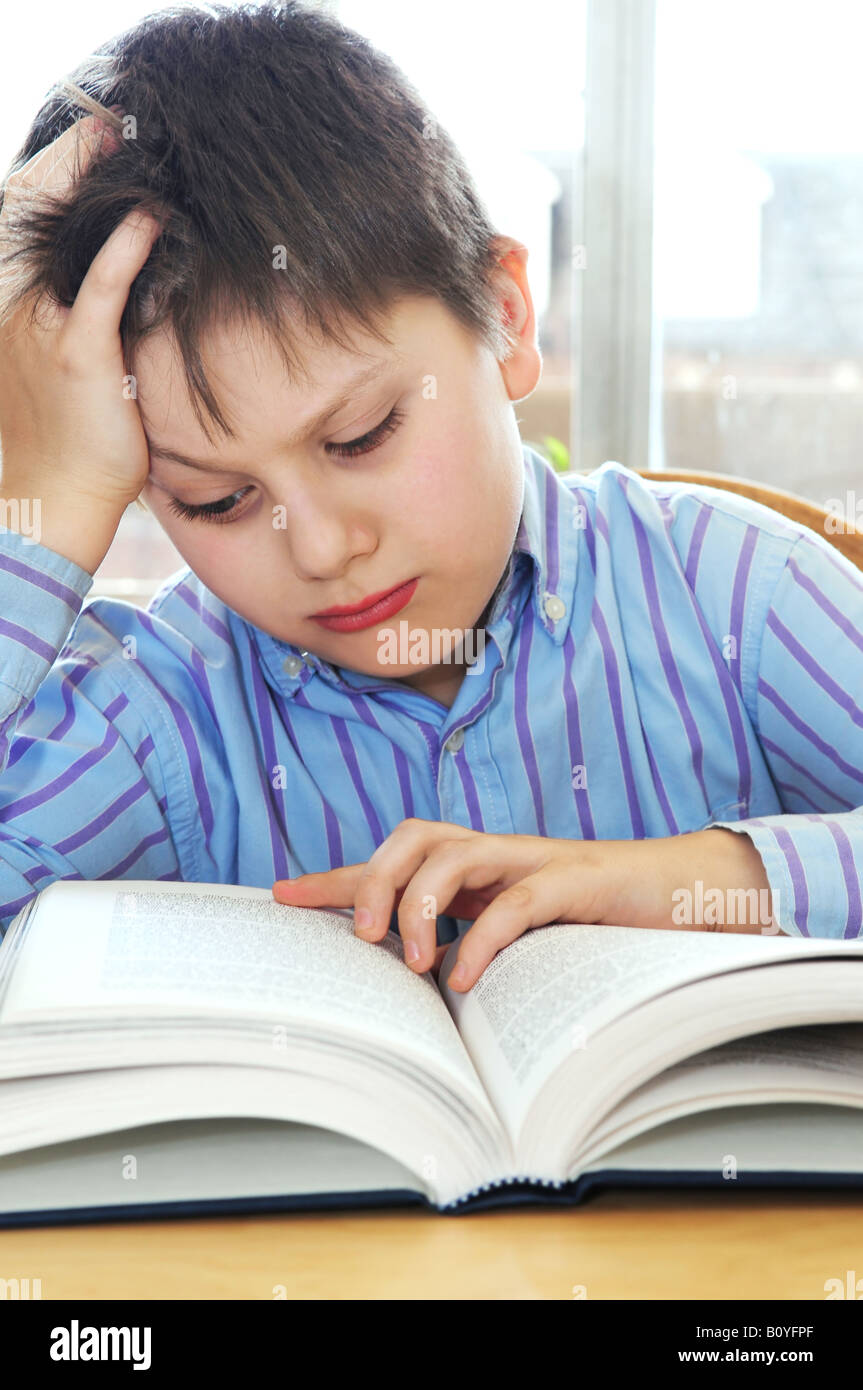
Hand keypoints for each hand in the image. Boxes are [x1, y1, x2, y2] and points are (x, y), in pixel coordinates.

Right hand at [0, 113, 164, 513]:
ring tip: (126, 146)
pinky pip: (98, 288)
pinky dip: (122, 249)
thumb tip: (119, 273)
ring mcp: (39, 328)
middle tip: (110, 124)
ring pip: (59, 236)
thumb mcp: (64, 360)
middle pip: (29, 208)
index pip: (21, 216)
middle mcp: (12, 304)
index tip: (90, 139)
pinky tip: (148, 220)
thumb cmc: (70, 434)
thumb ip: (76, 312)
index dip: (54, 170)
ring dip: (92, 186)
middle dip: (68, 160)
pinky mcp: (76, 355)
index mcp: (8, 302)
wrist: (57, 495)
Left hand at [271, 819, 776, 991]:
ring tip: (415, 963)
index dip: (337, 876)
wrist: (680, 894)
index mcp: (477, 864)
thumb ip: (470, 941)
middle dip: (374, 881)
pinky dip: (485, 939)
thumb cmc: (592, 918)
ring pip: (457, 855)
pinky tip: (464, 978)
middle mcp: (497, 852)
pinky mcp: (577, 883)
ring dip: (422, 906)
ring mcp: (536, 861)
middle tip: (360, 939)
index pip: (393, 858)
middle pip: (414, 836)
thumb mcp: (517, 931)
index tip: (281, 895)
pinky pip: (520, 901)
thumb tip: (415, 984)